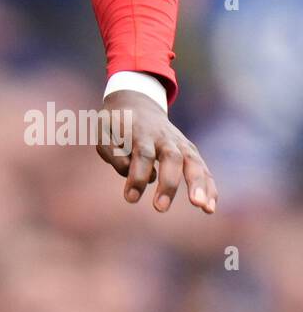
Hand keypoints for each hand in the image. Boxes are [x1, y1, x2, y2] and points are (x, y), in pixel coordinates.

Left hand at [95, 90, 217, 214]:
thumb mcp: (103, 130)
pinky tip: (209, 209)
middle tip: (160, 208)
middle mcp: (165, 137)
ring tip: (201, 207)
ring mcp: (181, 143)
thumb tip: (128, 172)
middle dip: (169, 183)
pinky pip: (203, 169)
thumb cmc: (116, 123)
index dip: (138, 176)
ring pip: (193, 161)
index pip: (143, 154)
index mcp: (141, 131)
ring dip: (199, 185)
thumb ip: (112, 152)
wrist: (136, 102)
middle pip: (172, 158)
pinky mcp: (190, 152)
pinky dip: (208, 188)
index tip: (130, 198)